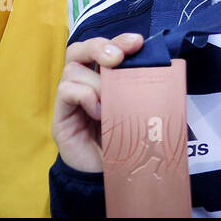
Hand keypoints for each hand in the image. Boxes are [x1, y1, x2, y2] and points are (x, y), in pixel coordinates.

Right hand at [51, 32, 144, 172]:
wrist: (111, 179)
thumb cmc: (126, 144)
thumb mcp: (138, 111)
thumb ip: (141, 91)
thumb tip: (160, 71)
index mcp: (102, 80)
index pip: (103, 50)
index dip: (118, 40)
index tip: (137, 42)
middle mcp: (83, 85)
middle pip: (79, 49)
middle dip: (99, 46)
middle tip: (117, 57)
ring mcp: (69, 100)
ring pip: (73, 69)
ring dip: (96, 81)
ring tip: (110, 102)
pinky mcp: (60, 116)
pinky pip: (66, 90)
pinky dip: (84, 94)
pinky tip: (98, 111)